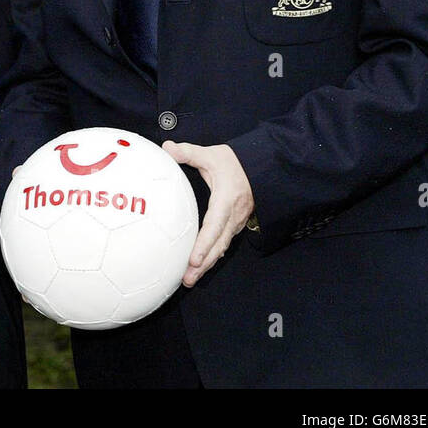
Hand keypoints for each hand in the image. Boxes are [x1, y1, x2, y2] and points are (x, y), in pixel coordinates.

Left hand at [161, 140, 253, 286]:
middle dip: (203, 264)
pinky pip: (223, 244)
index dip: (205, 243)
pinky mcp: (234, 225)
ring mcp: (236, 222)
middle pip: (218, 244)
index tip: (194, 259)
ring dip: (207, 265)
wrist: (260, 168)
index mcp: (227, 199)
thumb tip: (167, 148)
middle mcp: (234, 215)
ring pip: (221, 247)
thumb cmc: (235, 163)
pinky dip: (212, 257)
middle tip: (187, 278)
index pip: (215, 225)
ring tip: (190, 279)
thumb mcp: (212, 154)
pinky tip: (201, 267)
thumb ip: (189, 152)